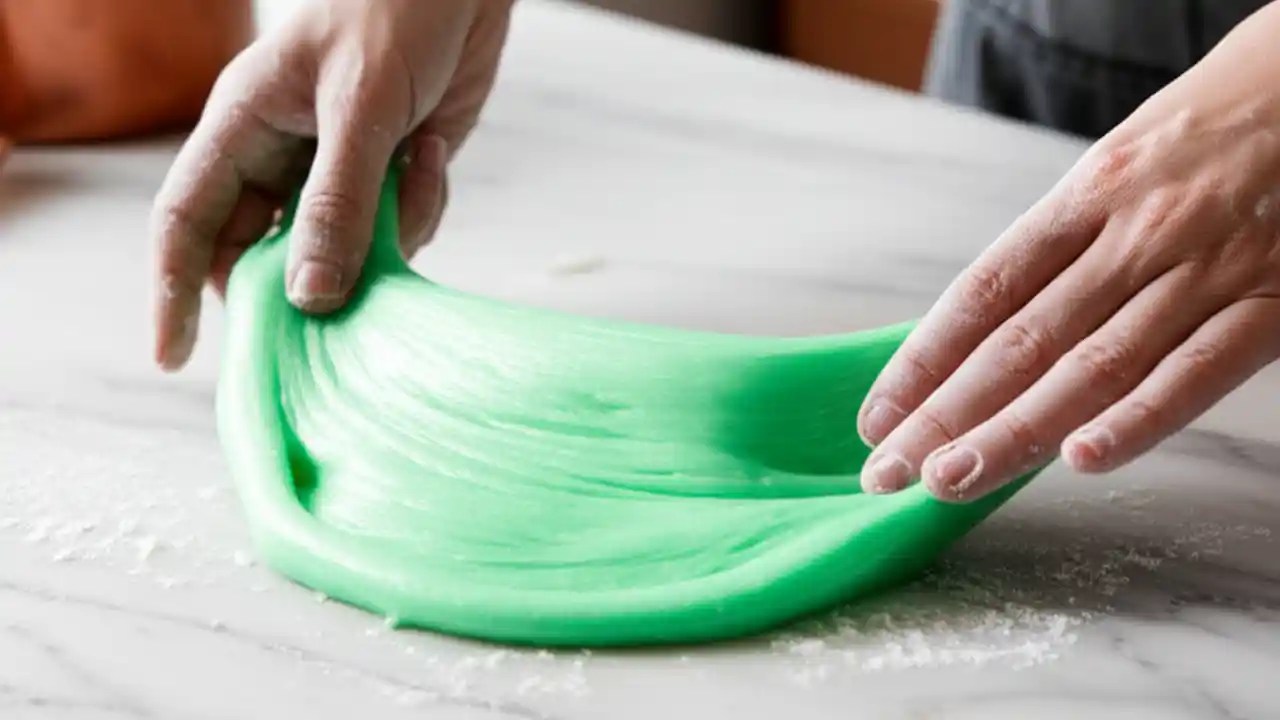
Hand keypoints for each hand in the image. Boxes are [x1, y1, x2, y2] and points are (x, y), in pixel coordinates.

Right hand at [151, 0, 511, 370]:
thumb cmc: (392, 15)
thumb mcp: (360, 107)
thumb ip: (336, 202)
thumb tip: (309, 298)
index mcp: (242, 128)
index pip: (186, 220)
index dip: (173, 289)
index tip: (174, 354)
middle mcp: (282, 159)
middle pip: (264, 255)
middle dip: (303, 284)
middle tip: (343, 299)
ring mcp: (336, 175)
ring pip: (340, 255)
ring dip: (382, 236)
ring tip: (412, 164)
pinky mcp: (388, 182)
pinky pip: (395, 234)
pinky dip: (420, 208)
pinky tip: (431, 150)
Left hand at [858, 4, 1279, 501]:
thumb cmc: (1214, 128)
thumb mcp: (1122, 166)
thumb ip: (1066, 246)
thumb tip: (990, 328)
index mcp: (1084, 198)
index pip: (982, 293)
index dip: (924, 360)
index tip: (879, 414)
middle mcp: (1131, 236)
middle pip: (1020, 341)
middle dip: (946, 413)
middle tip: (890, 470)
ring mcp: (1202, 271)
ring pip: (1091, 366)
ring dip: (1015, 431)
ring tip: (950, 479)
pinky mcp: (1272, 303)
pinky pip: (1196, 371)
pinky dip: (1140, 418)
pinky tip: (1082, 458)